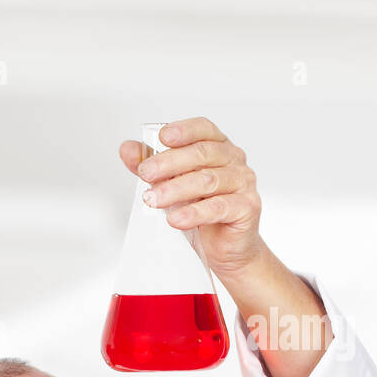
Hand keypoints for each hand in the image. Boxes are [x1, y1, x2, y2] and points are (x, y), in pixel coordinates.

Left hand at [118, 117, 265, 278]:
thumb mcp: (173, 185)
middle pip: (202, 154)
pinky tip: (177, 218)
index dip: (183, 130)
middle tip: (146, 174)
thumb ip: (153, 166)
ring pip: (208, 180)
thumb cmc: (203, 211)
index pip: (203, 129)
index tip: (162, 137)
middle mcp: (234, 161)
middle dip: (169, 163)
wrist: (225, 247)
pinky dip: (195, 213)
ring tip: (154, 200)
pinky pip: (219, 207)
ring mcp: (243, 183)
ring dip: (176, 189)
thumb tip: (129, 150)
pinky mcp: (248, 207)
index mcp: (218, 147)